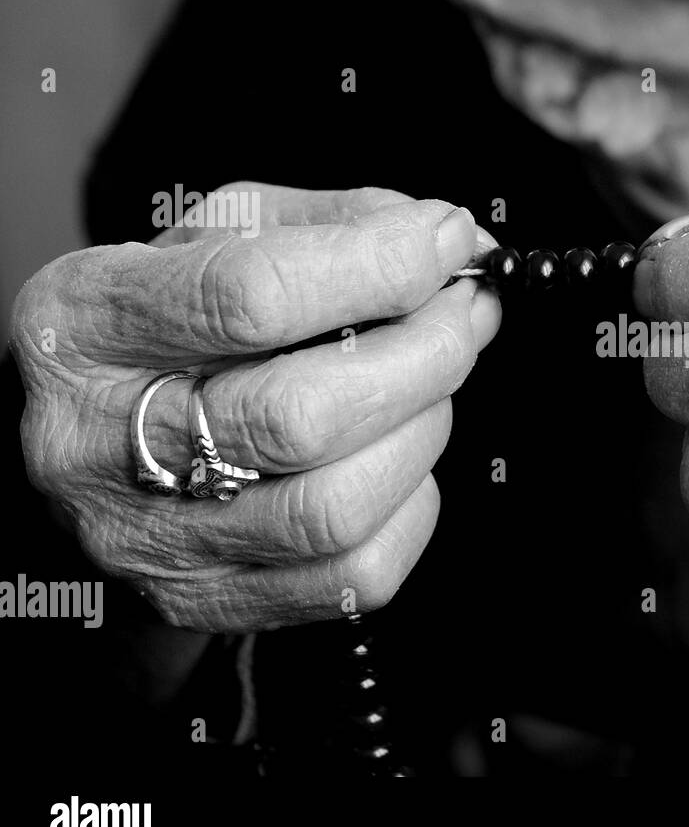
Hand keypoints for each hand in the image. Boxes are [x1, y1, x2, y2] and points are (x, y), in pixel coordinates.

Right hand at [11, 184, 500, 631]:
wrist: (96, 436)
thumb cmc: (174, 323)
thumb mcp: (222, 237)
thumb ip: (336, 225)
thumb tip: (448, 241)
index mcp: (86, 321)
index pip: (251, 297)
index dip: (378, 267)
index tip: (447, 241)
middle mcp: (97, 441)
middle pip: (304, 417)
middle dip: (425, 354)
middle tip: (464, 314)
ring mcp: (151, 538)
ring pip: (338, 507)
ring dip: (424, 429)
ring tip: (430, 382)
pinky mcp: (207, 601)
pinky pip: (357, 573)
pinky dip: (410, 504)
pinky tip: (395, 454)